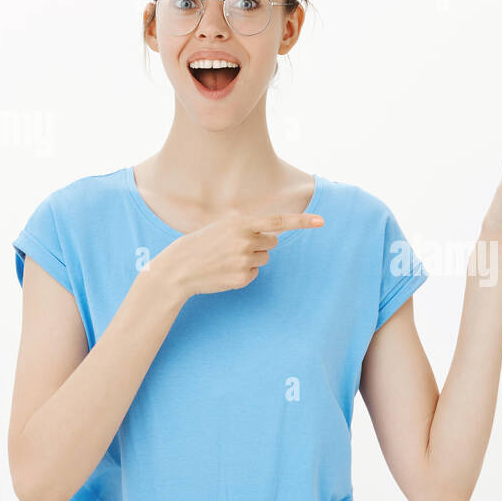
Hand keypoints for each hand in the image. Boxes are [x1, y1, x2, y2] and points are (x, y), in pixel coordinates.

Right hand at [151, 210, 324, 298]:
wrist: (179, 268)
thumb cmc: (201, 244)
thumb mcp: (221, 226)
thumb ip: (246, 226)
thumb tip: (272, 233)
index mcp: (241, 224)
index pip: (278, 221)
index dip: (302, 221)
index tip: (321, 221)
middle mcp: (245, 241)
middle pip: (272, 242)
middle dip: (260, 243)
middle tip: (236, 246)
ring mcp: (244, 261)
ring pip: (264, 258)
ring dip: (252, 258)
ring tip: (228, 258)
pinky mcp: (242, 278)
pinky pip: (255, 273)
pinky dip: (245, 272)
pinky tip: (226, 270)